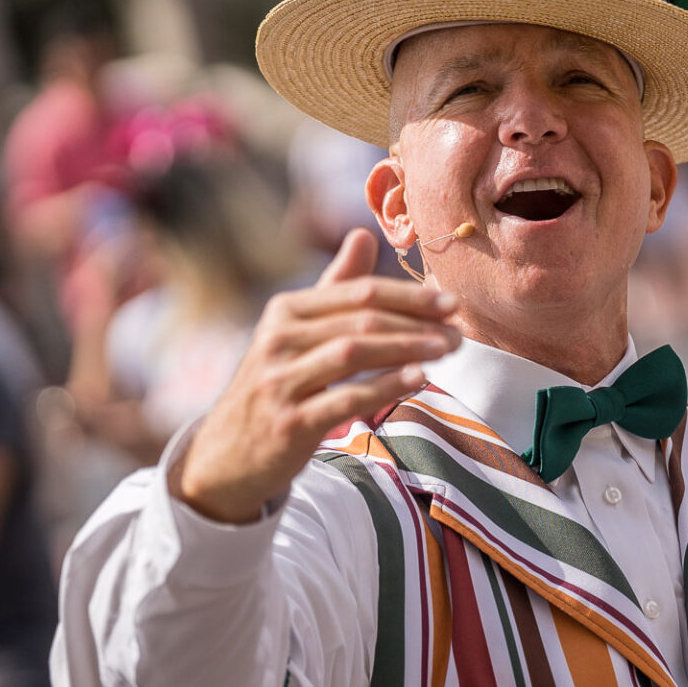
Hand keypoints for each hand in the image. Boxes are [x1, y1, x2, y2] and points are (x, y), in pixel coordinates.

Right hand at [173, 229, 460, 522]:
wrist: (229, 453)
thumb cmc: (278, 383)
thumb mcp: (298, 331)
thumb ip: (335, 286)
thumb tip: (363, 233)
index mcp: (285, 310)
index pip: (358, 292)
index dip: (410, 296)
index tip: (452, 302)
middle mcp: (278, 339)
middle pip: (361, 320)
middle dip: (417, 323)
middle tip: (458, 332)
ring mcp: (280, 381)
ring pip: (354, 353)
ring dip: (408, 349)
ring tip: (446, 350)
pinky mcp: (290, 421)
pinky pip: (346, 398)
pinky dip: (386, 386)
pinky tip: (419, 379)